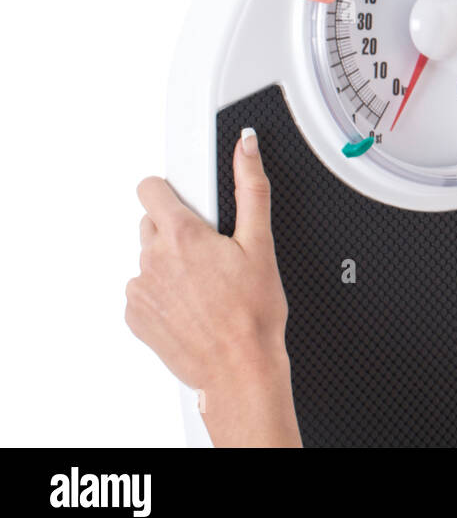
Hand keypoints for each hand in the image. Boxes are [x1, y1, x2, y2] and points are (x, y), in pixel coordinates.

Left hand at [127, 128, 301, 445]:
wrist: (239, 369)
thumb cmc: (252, 313)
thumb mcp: (261, 243)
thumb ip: (251, 187)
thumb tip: (246, 148)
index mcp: (181, 234)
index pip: (150, 188)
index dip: (172, 190)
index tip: (189, 201)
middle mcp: (152, 259)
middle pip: (152, 224)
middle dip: (179, 230)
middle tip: (212, 252)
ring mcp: (140, 289)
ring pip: (150, 259)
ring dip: (171, 263)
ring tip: (207, 284)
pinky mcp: (135, 317)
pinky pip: (143, 291)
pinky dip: (163, 294)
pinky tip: (193, 305)